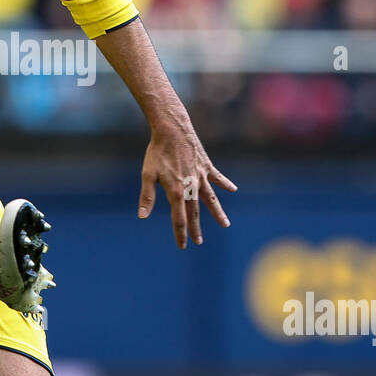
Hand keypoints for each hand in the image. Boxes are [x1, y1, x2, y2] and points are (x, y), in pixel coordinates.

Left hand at [137, 124, 236, 248]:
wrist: (172, 130)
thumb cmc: (157, 152)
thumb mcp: (148, 174)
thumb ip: (146, 197)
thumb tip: (142, 216)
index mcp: (176, 191)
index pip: (179, 218)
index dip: (180, 233)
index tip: (182, 246)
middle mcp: (191, 186)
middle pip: (194, 212)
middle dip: (195, 228)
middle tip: (198, 241)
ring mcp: (201, 176)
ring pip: (211, 199)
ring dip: (217, 212)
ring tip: (225, 224)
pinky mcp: (206, 166)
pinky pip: (218, 177)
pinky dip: (225, 183)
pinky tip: (233, 189)